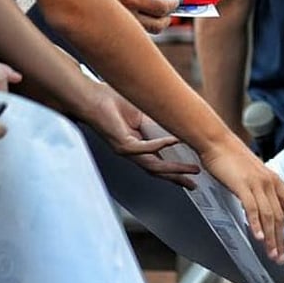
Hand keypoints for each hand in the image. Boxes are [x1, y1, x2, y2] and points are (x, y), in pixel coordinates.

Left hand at [79, 83, 197, 186]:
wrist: (90, 97)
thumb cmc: (112, 102)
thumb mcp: (142, 114)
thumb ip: (157, 123)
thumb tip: (177, 126)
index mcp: (137, 146)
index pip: (159, 163)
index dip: (175, 171)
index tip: (192, 176)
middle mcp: (132, 152)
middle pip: (158, 171)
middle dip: (177, 178)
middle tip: (193, 185)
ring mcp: (126, 150)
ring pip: (153, 166)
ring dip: (173, 168)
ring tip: (191, 169)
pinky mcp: (121, 143)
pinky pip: (143, 148)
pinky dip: (160, 145)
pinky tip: (173, 142)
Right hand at [92, 0, 178, 33]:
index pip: (161, 8)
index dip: (172, 5)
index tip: (177, 1)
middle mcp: (124, 16)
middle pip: (157, 27)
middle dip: (166, 18)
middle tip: (168, 9)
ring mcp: (116, 26)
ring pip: (145, 33)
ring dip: (154, 22)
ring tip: (151, 9)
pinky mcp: (110, 31)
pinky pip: (131, 32)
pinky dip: (139, 25)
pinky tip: (135, 12)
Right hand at [202, 144, 283, 262]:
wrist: (217, 142)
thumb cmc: (231, 158)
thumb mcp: (251, 174)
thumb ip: (259, 190)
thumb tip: (261, 209)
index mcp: (274, 180)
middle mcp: (270, 182)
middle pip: (281, 216)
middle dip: (282, 240)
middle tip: (281, 258)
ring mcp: (258, 184)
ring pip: (269, 216)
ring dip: (271, 238)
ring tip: (272, 255)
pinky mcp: (243, 185)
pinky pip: (253, 208)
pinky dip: (256, 225)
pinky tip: (258, 238)